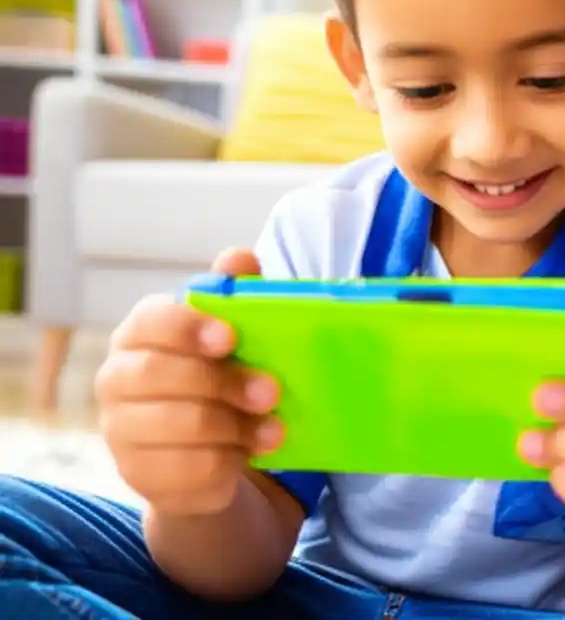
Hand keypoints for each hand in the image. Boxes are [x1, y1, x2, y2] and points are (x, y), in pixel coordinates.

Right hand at [96, 248, 281, 516]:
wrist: (206, 450)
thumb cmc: (217, 376)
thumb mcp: (231, 336)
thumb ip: (234, 295)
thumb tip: (241, 259)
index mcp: (140, 334)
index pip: (150, 321)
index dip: (187, 327)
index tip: (229, 337)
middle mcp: (117, 380)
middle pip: (157, 375)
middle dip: (221, 382)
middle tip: (271, 391)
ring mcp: (121, 430)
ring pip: (176, 425)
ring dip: (235, 427)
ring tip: (275, 429)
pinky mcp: (139, 475)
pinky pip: (186, 470)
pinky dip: (227, 462)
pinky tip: (247, 456)